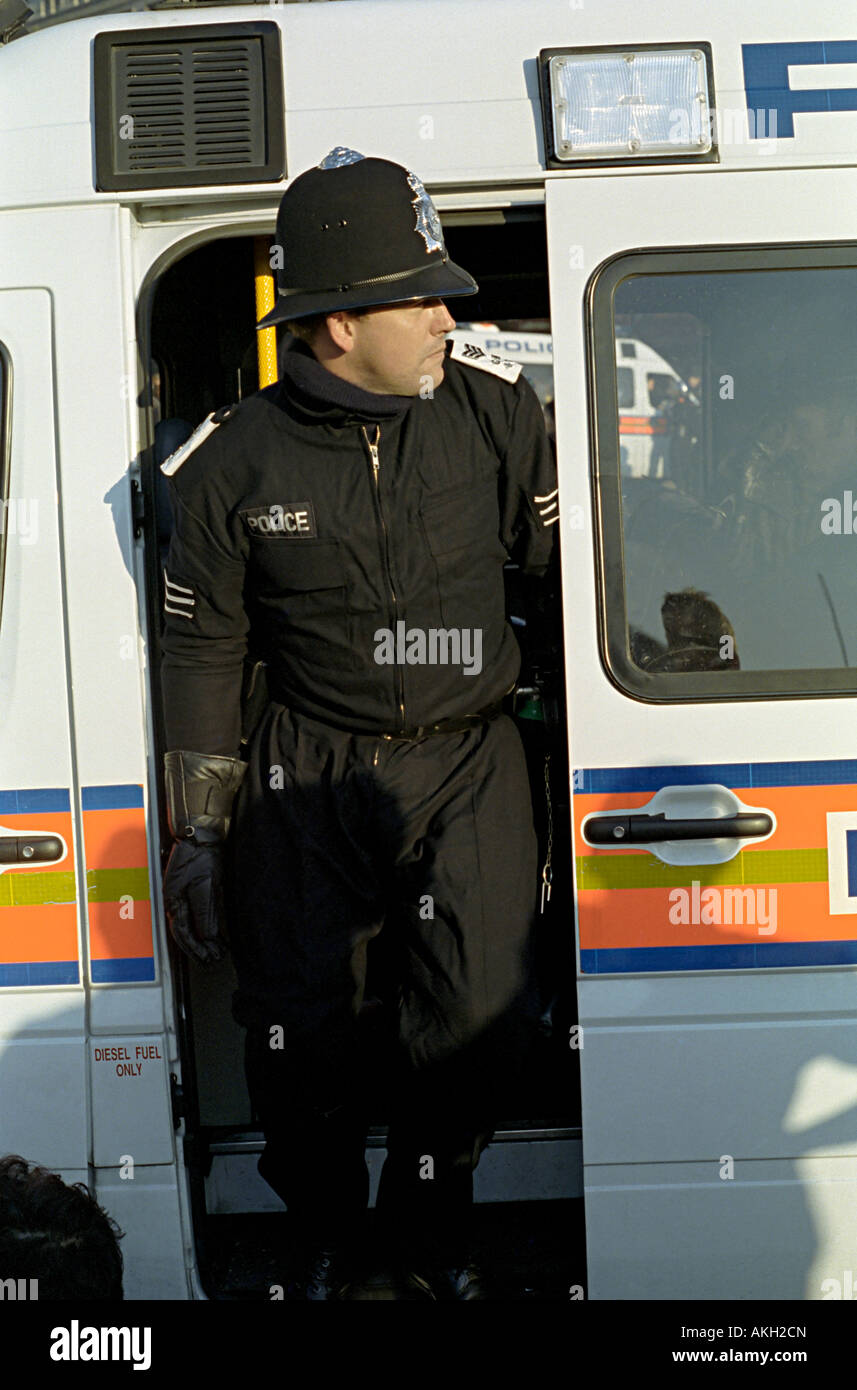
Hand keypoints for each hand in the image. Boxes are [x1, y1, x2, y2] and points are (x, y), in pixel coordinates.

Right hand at [162, 838, 227, 963]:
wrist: (199, 834)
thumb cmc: (199, 855)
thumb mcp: (205, 885)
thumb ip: (205, 912)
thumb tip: (209, 937)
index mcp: (174, 902)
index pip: (184, 934)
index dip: (196, 950)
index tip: (209, 959)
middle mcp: (175, 902)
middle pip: (185, 933)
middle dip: (198, 950)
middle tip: (212, 962)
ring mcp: (181, 897)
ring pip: (189, 926)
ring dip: (201, 942)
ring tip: (214, 953)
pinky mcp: (190, 892)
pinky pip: (193, 916)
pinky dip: (202, 928)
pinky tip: (211, 935)